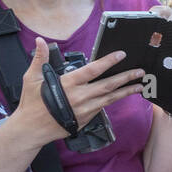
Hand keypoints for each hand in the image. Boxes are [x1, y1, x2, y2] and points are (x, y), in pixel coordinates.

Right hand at [13, 37, 143, 145]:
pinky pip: (103, 107)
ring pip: (110, 98)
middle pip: (107, 85)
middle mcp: (79, 96)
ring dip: (126, 91)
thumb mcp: (32, 78)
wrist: (31, 129)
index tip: (121, 55)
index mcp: (68, 84)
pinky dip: (114, 100)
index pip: (93, 70)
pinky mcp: (86, 118)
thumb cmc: (32, 103)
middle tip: (140, 71)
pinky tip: (122, 95)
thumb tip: (40, 41)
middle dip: (125, 77)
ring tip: (139, 85)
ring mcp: (84, 109)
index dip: (108, 62)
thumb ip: (40, 59)